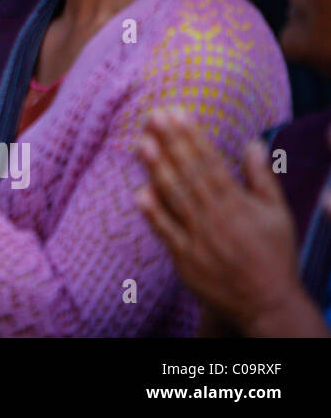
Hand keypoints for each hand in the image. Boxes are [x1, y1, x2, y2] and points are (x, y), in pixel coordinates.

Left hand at [134, 110, 309, 334]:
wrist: (268, 303)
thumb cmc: (274, 255)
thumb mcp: (278, 214)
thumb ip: (262, 177)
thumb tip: (254, 142)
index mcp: (238, 203)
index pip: (210, 162)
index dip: (192, 136)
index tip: (176, 113)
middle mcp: (217, 217)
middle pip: (189, 174)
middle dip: (171, 143)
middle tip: (153, 116)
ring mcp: (199, 238)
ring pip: (175, 198)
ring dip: (157, 169)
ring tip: (142, 143)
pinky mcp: (185, 259)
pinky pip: (166, 232)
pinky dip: (153, 213)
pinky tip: (138, 192)